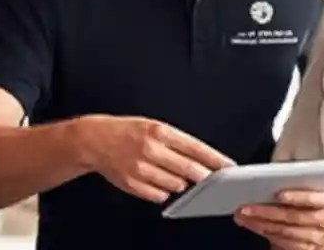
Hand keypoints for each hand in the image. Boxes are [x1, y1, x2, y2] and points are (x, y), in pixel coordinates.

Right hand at [71, 115, 234, 202]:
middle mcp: (151, 149)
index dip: (215, 159)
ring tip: (169, 173)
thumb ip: (175, 142)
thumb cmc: (127, 131)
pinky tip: (155, 180)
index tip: (229, 167)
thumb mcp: (152, 126)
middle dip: (204, 177)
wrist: (95, 140)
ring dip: (179, 183)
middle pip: (189, 170)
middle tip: (209, 179)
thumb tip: (200, 159)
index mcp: (159, 131)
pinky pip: (159, 195)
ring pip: (176, 185)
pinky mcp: (133, 184)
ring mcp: (141, 169)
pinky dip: (162, 191)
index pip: (195, 148)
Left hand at [233, 189, 323, 249]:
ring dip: (261, 224)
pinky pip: (283, 243)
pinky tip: (252, 226)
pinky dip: (265, 233)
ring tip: (243, 217)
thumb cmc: (307, 207)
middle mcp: (322, 220)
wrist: (323, 233)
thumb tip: (262, 178)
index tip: (279, 195)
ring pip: (285, 231)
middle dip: (268, 212)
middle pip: (294, 217)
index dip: (297, 197)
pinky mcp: (305, 249)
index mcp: (323, 201)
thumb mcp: (305, 194)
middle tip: (246, 207)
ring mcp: (315, 238)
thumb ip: (290, 187)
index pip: (314, 198)